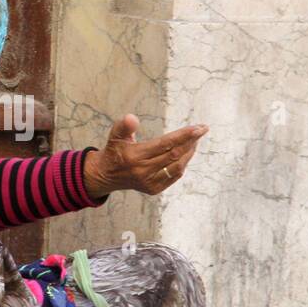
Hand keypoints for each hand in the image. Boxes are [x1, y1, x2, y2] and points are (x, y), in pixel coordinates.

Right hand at [83, 115, 207, 197]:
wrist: (106, 176)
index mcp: (134, 157)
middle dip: (191, 141)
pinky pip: (174, 176)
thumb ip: (123, 126)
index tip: (199, 127)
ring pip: (177, 167)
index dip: (183, 135)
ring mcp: (149, 182)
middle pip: (174, 155)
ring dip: (189, 153)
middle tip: (202, 129)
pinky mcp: (153, 189)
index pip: (164, 144)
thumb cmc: (114, 151)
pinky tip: (187, 153)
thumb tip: (132, 117)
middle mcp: (143, 171)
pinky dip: (183, 164)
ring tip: (195, 140)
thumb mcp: (115, 136)